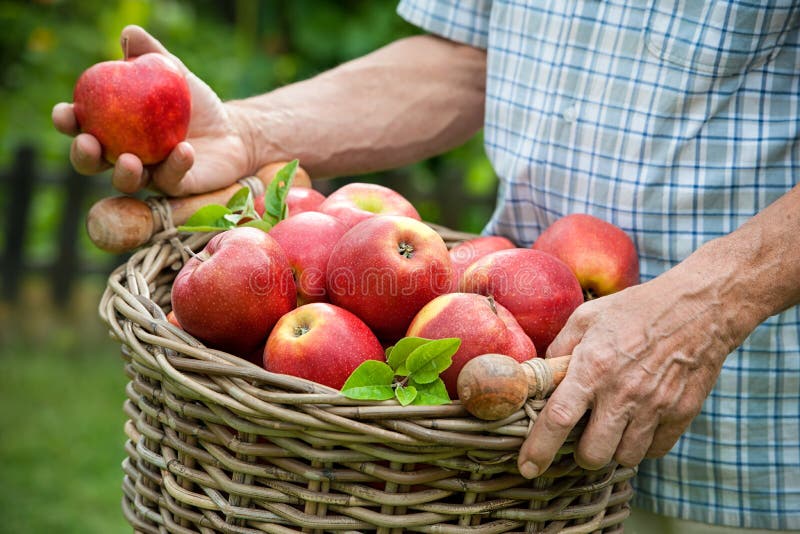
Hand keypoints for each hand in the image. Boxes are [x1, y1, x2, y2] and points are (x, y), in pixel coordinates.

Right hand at [52, 25, 251, 195]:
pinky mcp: (177, 188)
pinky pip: (172, 181)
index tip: (66, 112)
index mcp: (113, 128)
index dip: (67, 122)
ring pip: (127, 182)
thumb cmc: (194, 103)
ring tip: (130, 159)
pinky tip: (184, 150)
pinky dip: (176, 165)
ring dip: (124, 173)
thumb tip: (129, 34)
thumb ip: (150, 55)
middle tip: (89, 143)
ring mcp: (149, 176)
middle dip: (83, 156)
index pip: (80, 127)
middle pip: (92, 163)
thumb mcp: (172, 74)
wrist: (231, 130)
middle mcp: (124, 156)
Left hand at [516, 260, 755, 477]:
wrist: (699, 308)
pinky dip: (643, 445)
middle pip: (593, 454)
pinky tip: (639, 423)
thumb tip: (541, 376)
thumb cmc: (636, 309)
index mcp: (592, 367)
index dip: (538, 449)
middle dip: (582, 453)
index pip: (558, 418)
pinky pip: (655, 450)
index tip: (527, 467)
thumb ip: (560, 349)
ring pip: (625, 458)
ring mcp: (654, 406)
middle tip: (583, 436)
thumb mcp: (587, 317)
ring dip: (614, 449)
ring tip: (614, 425)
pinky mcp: (681, 414)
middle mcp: (622, 392)